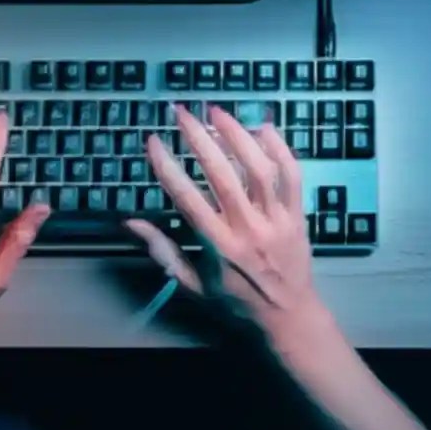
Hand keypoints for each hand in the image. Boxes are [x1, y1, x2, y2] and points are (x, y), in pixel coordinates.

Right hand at [126, 104, 329, 340]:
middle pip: (224, 176)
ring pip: (260, 169)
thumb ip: (164, 252)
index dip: (168, 168)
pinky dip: (279, 148)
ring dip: (238, 135)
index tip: (153, 141)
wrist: (290, 317)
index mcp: (219, 247)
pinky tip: (262, 127)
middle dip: (200, 139)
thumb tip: (132, 222)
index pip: (189, 200)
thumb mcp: (193, 285)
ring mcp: (277, 220)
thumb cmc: (236, 302)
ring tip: (218, 112)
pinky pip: (292, 175)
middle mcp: (249, 229)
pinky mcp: (297, 214)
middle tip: (182, 113)